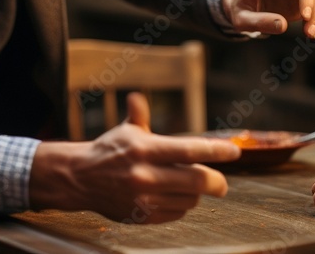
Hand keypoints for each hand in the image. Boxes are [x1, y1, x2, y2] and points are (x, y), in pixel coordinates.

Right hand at [30, 93, 239, 222]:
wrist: (80, 179)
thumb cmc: (109, 151)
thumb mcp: (126, 131)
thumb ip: (139, 116)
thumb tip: (138, 98)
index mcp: (145, 149)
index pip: (190, 150)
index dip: (216, 151)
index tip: (234, 152)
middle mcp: (146, 175)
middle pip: (196, 181)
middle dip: (216, 182)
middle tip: (222, 183)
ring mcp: (144, 199)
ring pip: (189, 199)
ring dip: (195, 193)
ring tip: (188, 185)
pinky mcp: (142, 216)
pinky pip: (176, 213)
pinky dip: (181, 204)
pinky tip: (173, 195)